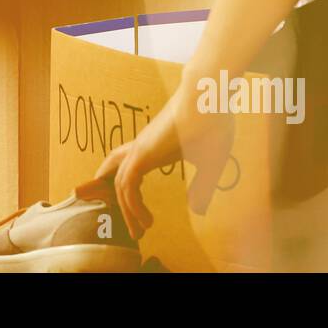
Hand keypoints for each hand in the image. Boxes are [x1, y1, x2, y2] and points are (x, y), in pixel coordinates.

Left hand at [95, 86, 235, 238]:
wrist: (208, 96)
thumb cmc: (212, 124)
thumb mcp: (211, 163)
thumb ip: (202, 186)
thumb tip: (196, 209)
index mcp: (154, 148)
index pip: (128, 168)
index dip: (130, 191)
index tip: (141, 214)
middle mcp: (142, 148)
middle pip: (114, 173)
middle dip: (119, 202)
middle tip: (133, 228)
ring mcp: (140, 149)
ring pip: (120, 184)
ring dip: (126, 211)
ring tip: (139, 231)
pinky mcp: (143, 153)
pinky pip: (127, 185)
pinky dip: (132, 205)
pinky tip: (145, 220)